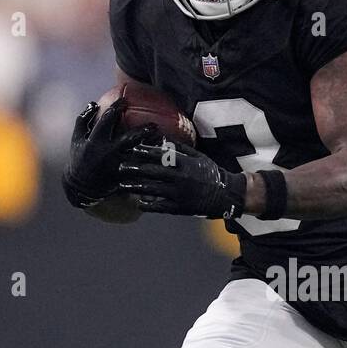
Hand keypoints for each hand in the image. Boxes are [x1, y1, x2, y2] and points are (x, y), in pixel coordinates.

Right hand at [62, 99, 157, 207]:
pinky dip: (150, 168)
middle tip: (154, 125)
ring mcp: (116, 167)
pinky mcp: (122, 179)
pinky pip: (139, 173)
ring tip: (164, 144)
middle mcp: (107, 153)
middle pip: (128, 140)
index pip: (107, 120)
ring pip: (138, 158)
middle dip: (142, 131)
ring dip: (152, 150)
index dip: (117, 107)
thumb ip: (84, 120)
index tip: (126, 100)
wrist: (80, 188)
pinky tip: (162, 163)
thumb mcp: (77, 139)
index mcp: (95, 140)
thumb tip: (94, 103)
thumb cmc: (79, 159)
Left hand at [118, 141, 246, 218]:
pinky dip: (149, 205)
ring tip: (123, 185)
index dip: (145, 152)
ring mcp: (179, 194)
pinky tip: (138, 203)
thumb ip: (181, 149)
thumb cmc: (211, 173)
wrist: (226, 194)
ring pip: (153, 189)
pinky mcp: (180, 208)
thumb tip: (164, 140)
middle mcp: (180, 178)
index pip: (161, 156)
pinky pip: (161, 206)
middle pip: (153, 172)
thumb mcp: (199, 157)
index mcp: (185, 164)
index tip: (132, 149)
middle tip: (120, 166)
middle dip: (135, 169)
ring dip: (136, 187)